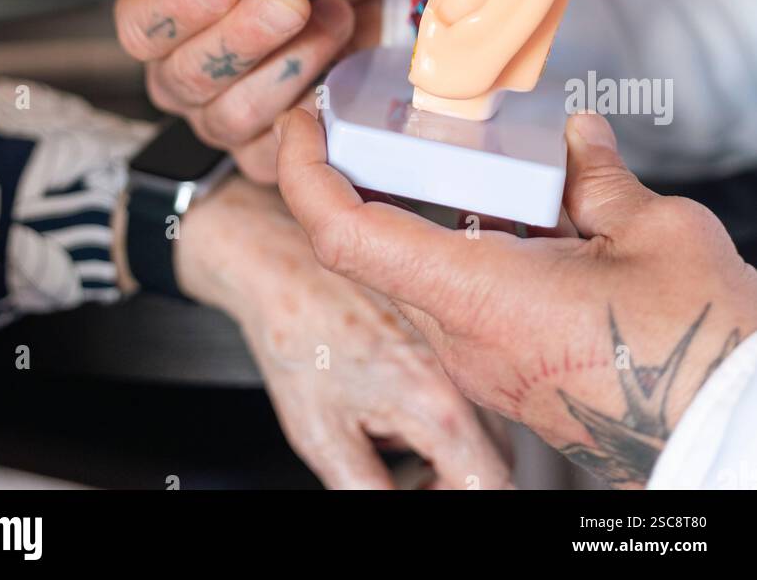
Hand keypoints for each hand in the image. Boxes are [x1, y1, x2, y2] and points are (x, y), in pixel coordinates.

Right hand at [114, 0, 382, 181]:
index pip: (138, 25)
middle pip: (184, 76)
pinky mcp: (267, 151)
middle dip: (242, 38)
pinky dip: (313, 106)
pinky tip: (340, 67)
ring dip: (290, 65)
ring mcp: (222, 116)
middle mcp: (184, 70)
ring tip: (334, 18)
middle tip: (293, 2)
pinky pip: (277, 148)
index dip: (175, 9)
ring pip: (232, 113)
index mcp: (170, 9)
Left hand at [177, 176, 513, 489]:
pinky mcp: (443, 329)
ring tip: (394, 449)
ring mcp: (455, 345)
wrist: (278, 266)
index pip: (490, 482)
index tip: (421, 491)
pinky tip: (393, 411)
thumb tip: (388, 505)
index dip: (457, 498)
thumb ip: (368, 490)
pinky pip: (466, 389)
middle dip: (455, 479)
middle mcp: (460, 369)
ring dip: (450, 450)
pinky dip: (440, 416)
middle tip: (407, 482)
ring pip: (482, 423)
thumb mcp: (324, 440)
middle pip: (494, 456)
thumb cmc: (295, 337)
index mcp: (438, 403)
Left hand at [277, 106, 756, 486]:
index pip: (346, 233)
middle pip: (382, 245)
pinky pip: (467, 298)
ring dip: (440, 211)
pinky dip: (478, 247)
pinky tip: (532, 219)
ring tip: (488, 161)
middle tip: (392, 119)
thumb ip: (597, 177)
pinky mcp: (509, 373)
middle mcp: (464, 337)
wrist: (729, 428)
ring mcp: (485, 363)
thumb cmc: (695, 345)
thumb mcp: (651, 231)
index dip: (306, 172)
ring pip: (429, 269)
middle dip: (380, 177)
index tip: (303, 124)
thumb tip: (577, 139)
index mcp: (478, 294)